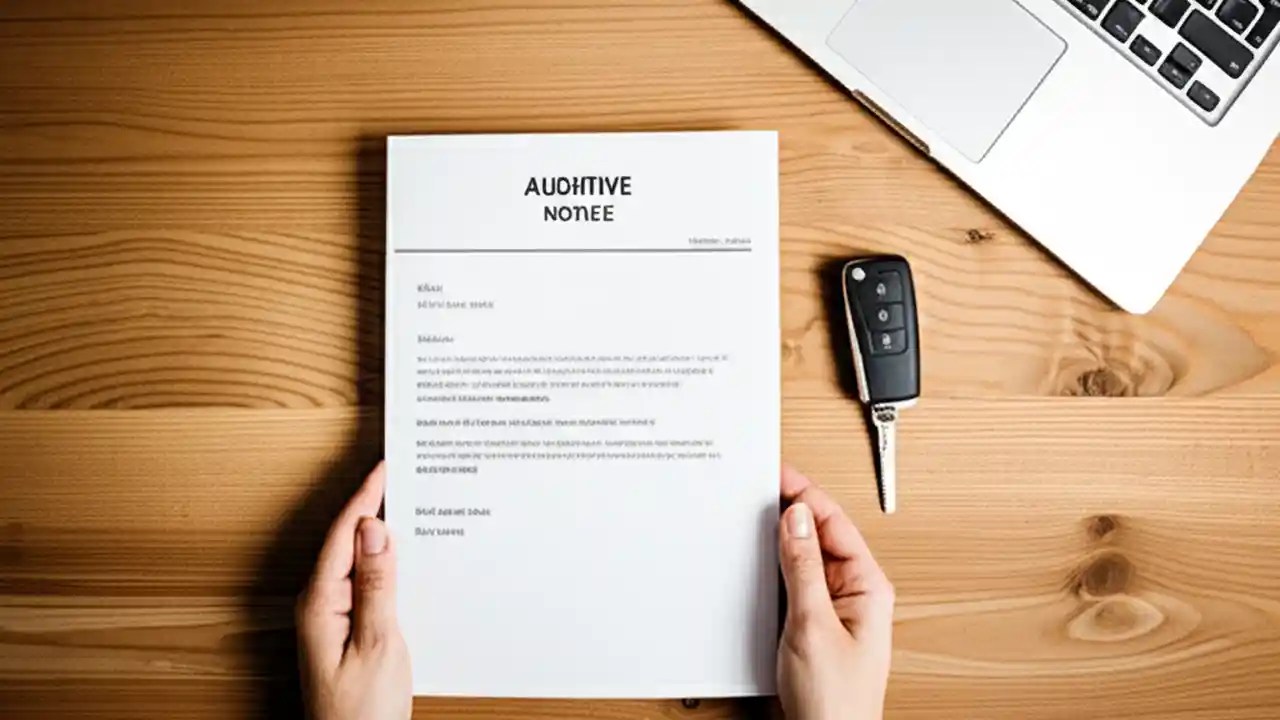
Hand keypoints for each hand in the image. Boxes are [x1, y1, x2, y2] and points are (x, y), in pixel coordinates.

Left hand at [296, 462, 411, 719]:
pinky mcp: (343, 632)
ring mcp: (330, 619)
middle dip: (370, 506)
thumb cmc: (361, 714)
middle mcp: (319, 606)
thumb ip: (376, 584)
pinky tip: (398, 557)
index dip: (365, 495)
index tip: (385, 465)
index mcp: (320, 603)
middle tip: (397, 473)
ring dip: (377, 533)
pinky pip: (361, 583)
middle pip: (345, 541)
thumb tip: (374, 529)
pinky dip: (381, 563)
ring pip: (354, 561)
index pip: (344, 533)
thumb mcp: (377, 644)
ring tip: (402, 503)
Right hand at [777, 466, 893, 719]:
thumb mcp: (813, 624)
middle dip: (790, 508)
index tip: (777, 473)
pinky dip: (774, 565)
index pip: (834, 522)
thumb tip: (796, 517)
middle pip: (819, 534)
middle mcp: (853, 592)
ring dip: (780, 537)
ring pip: (803, 557)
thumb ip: (803, 567)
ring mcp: (832, 608)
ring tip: (753, 514)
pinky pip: (793, 581)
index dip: (805, 493)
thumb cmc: (836, 701)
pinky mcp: (811, 623)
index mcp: (867, 586)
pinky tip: (757, 558)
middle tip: (758, 486)